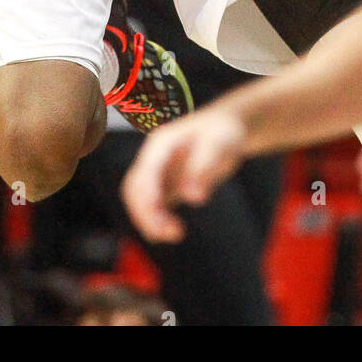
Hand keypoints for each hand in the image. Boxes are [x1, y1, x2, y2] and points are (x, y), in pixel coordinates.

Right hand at [121, 107, 246, 242]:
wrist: (227, 127)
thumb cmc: (223, 130)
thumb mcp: (220, 143)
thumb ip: (205, 167)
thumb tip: (194, 197)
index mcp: (161, 144)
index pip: (144, 173)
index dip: (148, 198)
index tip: (161, 219)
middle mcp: (154, 158)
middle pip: (135, 189)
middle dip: (146, 214)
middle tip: (170, 233)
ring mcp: (158, 172)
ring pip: (140, 200)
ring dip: (150, 220)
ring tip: (174, 234)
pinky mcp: (165, 186)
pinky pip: (153, 206)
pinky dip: (157, 221)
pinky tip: (172, 231)